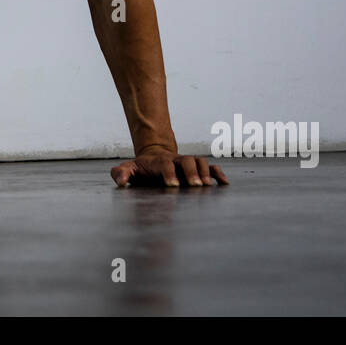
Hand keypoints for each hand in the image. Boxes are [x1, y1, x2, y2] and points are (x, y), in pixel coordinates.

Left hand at [111, 151, 228, 187]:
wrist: (154, 158)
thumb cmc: (142, 169)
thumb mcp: (128, 169)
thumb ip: (121, 173)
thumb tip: (121, 181)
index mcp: (159, 161)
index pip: (165, 164)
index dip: (169, 173)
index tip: (173, 186)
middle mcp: (176, 160)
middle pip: (187, 160)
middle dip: (191, 172)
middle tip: (195, 186)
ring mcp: (187, 163)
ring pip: (200, 161)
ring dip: (206, 172)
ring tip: (207, 186)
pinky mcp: (197, 169)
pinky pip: (211, 168)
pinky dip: (218, 173)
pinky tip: (224, 183)